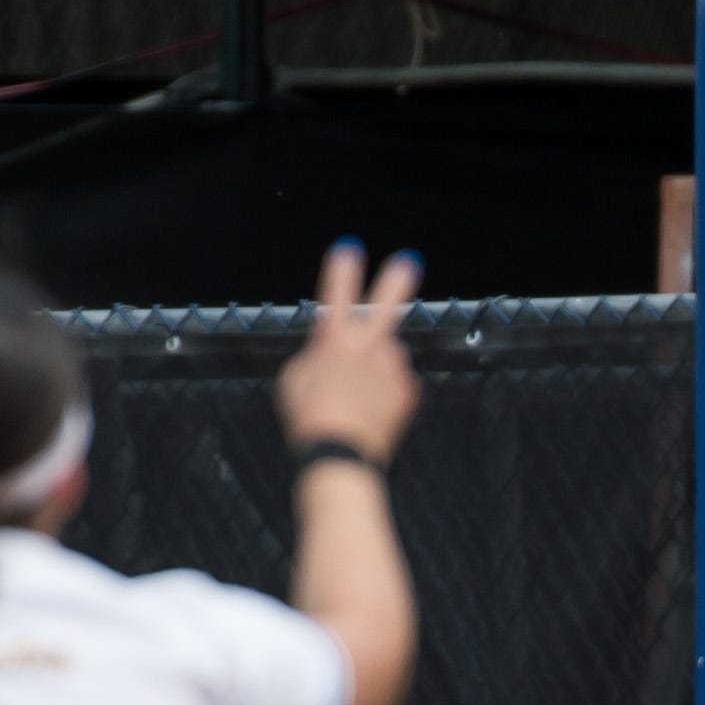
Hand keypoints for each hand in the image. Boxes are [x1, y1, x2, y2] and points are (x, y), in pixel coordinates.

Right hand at [277, 242, 422, 465]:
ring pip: (389, 355)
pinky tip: (372, 410)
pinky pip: (398, 382)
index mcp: (333, 341)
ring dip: (378, 367)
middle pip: (387, 304)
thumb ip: (315, 355)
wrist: (340, 455)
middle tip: (410, 260)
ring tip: (358, 398)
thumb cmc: (310, 418)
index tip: (349, 249)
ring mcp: (392, 368)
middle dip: (397, 280)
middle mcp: (367, 348)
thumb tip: (331, 350)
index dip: (342, 271)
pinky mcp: (408, 389)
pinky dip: (388, 391)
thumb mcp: (294, 379)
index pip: (336, 295)